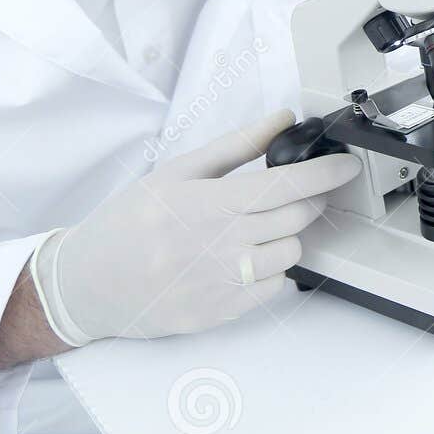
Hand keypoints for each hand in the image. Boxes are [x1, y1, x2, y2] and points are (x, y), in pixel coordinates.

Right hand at [32, 109, 359, 344]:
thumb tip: (281, 119)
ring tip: (255, 229)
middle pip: (297, 218)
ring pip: (291, 253)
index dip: (325, 173)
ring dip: (287, 236)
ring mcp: (220, 284)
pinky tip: (245, 260)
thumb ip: (235, 146)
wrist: (86, 283)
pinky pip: (274, 288)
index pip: (284, 185)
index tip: (347, 165)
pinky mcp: (220, 313)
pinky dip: (271, 271)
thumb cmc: (129, 223)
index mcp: (207, 204)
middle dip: (308, 200)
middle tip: (293, 193)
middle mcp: (218, 246)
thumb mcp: (176, 172)